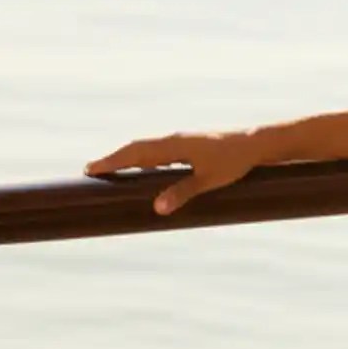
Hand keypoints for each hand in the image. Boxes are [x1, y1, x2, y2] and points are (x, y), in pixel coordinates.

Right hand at [84, 130, 262, 214]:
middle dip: (115, 160)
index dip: (112, 161)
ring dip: (129, 158)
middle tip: (93, 171)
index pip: (135, 153)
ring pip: (148, 149)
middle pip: (136, 149)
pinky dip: (146, 159)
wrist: (256, 144)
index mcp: (173, 145)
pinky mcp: (191, 145)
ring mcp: (182, 141)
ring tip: (113, 170)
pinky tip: (146, 169)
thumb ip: (182, 193)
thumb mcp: (208, 181)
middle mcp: (174, 140)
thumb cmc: (234, 162)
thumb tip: (157, 209)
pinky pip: (160, 151)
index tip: (91, 169)